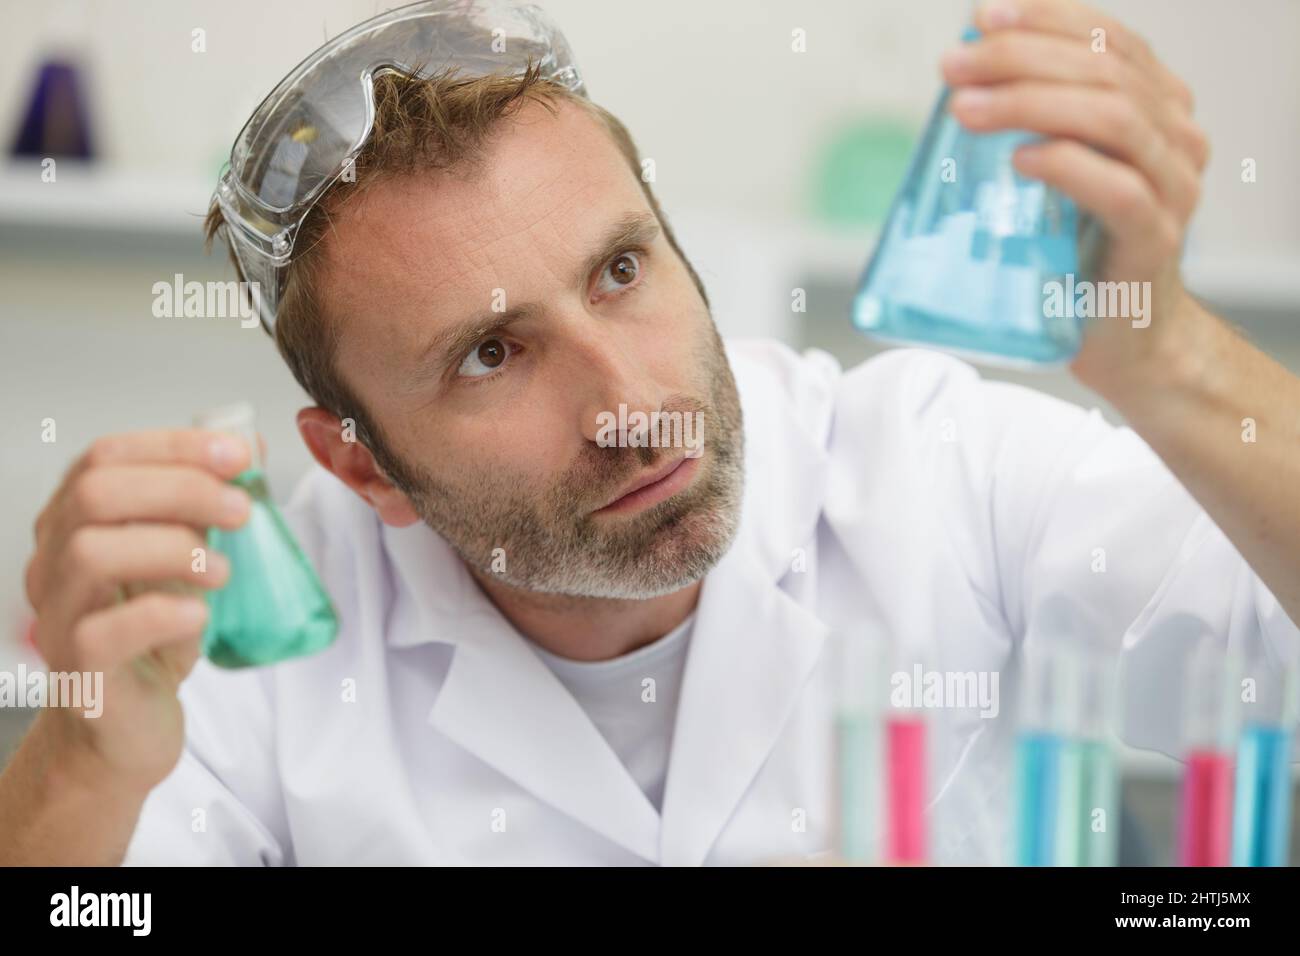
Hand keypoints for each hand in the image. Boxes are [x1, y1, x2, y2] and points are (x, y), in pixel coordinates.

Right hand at [23, 430, 251, 794]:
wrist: (129, 726)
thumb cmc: (155, 635)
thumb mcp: (188, 557)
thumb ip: (209, 504)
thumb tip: (250, 446)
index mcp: (75, 522)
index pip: (105, 456)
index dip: (174, 445)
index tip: (239, 454)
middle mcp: (53, 561)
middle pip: (95, 493)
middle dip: (181, 488)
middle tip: (242, 511)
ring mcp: (57, 616)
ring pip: (90, 553)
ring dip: (173, 548)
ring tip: (222, 572)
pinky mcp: (78, 671)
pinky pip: (102, 632)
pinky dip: (161, 614)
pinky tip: (200, 614)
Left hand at [941, 0, 1212, 397]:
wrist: (1125, 341)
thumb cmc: (1079, 256)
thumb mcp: (1057, 177)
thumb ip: (1035, 126)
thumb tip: (961, 81)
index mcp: (1158, 108)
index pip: (1108, 40)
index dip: (1046, 18)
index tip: (981, 18)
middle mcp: (1177, 138)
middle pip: (1103, 71)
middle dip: (1020, 58)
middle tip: (954, 68)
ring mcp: (1174, 189)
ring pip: (1112, 119)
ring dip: (1029, 103)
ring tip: (966, 109)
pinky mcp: (1155, 241)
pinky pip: (1119, 189)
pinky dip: (1066, 165)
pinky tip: (1019, 161)